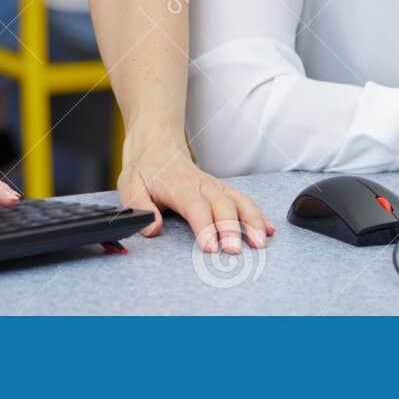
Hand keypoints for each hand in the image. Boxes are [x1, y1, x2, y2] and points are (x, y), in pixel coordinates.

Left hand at [117, 136, 274, 253]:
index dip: (205, 227)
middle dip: (232, 228)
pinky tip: (268, 229)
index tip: (211, 247)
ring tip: (261, 242)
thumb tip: (153, 228)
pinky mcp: (222, 189)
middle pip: (222, 205)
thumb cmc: (145, 170)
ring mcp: (215, 186)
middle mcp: (201, 185)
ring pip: (239, 201)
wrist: (157, 147)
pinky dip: (258, 214)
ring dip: (252, 221)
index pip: (195, 206)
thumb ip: (139, 207)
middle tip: (235, 251)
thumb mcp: (130, 185)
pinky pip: (244, 200)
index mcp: (179, 185)